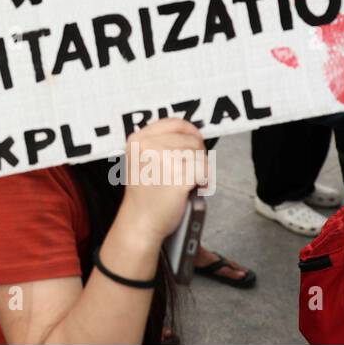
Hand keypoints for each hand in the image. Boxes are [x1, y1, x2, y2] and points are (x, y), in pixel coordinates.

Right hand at [112, 118, 205, 248]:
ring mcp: (163, 160)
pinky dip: (205, 180)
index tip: (195, 141)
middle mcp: (148, 146)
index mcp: (138, 140)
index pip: (174, 122)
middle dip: (197, 155)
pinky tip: (195, 187)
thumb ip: (157, 144)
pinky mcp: (178, 176)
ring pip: (199, 153)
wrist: (140, 222)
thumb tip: (189, 134)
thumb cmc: (144, 196)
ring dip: (201, 168)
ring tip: (189, 181)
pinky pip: (204, 169)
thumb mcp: (139, 160)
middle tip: (190, 170)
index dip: (190, 132)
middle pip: (190, 138)